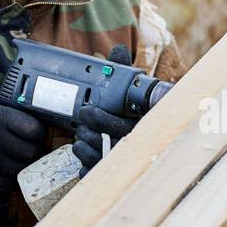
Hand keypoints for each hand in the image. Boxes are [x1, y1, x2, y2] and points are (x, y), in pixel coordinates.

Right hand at [0, 84, 47, 193]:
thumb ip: (7, 94)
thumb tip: (32, 94)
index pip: (34, 130)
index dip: (38, 133)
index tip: (35, 134)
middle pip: (31, 152)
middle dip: (33, 150)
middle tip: (28, 148)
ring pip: (21, 170)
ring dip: (22, 166)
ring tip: (17, 159)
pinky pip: (7, 185)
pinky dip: (9, 180)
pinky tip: (5, 171)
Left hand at [71, 44, 144, 176]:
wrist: (144, 150)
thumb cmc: (134, 118)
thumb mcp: (130, 96)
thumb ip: (122, 73)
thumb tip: (119, 48)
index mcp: (140, 128)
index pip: (118, 126)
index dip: (100, 119)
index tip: (87, 111)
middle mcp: (133, 148)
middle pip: (102, 141)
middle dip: (87, 131)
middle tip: (83, 123)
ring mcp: (121, 165)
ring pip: (91, 156)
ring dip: (82, 145)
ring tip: (82, 138)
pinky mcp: (109, 178)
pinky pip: (89, 173)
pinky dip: (83, 164)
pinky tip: (85, 154)